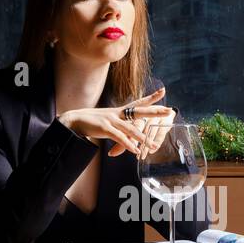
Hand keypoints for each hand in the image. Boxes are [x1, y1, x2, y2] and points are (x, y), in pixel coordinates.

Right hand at [59, 86, 174, 156]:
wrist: (74, 120)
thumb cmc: (91, 122)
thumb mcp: (108, 122)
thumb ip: (120, 128)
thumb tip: (129, 136)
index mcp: (120, 111)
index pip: (138, 102)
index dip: (151, 98)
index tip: (163, 91)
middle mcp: (118, 113)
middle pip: (140, 111)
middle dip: (155, 112)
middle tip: (169, 111)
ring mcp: (112, 120)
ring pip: (131, 128)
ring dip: (143, 138)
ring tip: (154, 145)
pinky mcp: (105, 128)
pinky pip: (119, 137)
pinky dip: (128, 145)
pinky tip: (135, 151)